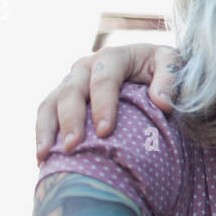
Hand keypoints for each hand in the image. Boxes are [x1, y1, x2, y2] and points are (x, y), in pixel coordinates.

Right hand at [35, 44, 179, 161]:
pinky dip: (42, 135)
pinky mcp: (62, 99)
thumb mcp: (173, 65)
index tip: (105, 132)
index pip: (104, 79)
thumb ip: (170, 79)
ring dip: (47, 129)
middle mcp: (86, 67)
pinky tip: (42, 159)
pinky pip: (45, 115)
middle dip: (70, 119)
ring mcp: (71, 83)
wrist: (152, 71)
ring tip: (46, 155)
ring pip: (50, 102)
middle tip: (73, 146)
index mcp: (114, 57)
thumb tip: (162, 103)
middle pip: (71, 91)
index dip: (102, 104)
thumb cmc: (164, 71)